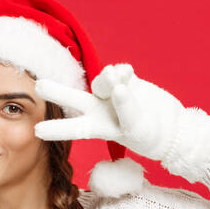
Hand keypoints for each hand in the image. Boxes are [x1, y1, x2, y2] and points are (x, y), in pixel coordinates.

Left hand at [35, 63, 184, 165]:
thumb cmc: (153, 136)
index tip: (37, 132)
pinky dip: (121, 71)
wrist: (172, 128)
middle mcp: (101, 110)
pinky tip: (127, 72)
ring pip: (101, 82)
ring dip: (107, 79)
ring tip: (114, 76)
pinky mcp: (128, 81)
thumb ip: (125, 107)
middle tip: (39, 86)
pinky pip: (120, 72)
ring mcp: (113, 94)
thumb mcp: (137, 130)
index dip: (57, 129)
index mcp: (98, 128)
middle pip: (76, 100)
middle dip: (58, 93)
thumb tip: (116, 86)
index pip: (75, 129)